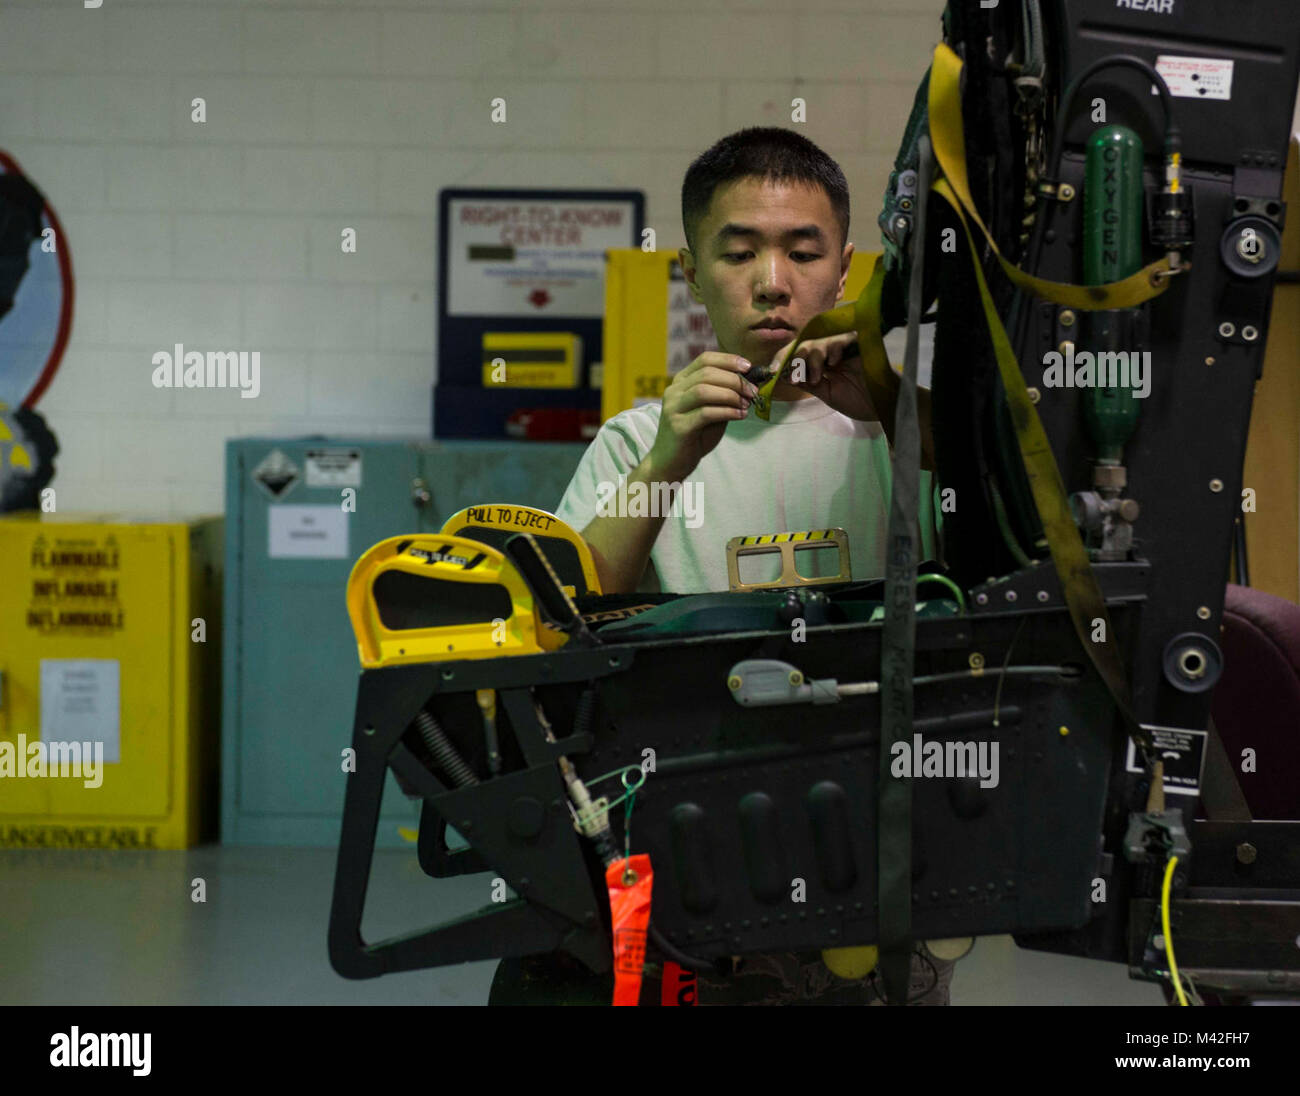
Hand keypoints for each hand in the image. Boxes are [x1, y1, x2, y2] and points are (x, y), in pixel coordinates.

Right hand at [648, 351, 757, 478]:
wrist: (671, 463)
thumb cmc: (695, 436)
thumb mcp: (712, 411)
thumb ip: (724, 396)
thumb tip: (750, 383)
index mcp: (681, 382)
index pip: (705, 360)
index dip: (728, 360)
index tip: (749, 367)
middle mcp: (674, 391)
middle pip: (706, 373)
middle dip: (734, 380)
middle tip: (753, 391)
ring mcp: (673, 408)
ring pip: (704, 390)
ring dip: (731, 395)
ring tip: (746, 404)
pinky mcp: (678, 426)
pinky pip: (705, 413)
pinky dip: (727, 412)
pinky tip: (740, 415)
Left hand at [774, 332, 877, 421]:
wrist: (882, 405)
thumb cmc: (857, 400)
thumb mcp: (826, 393)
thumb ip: (806, 382)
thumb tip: (781, 376)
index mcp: (820, 364)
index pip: (797, 354)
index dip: (782, 359)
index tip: (770, 370)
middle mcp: (829, 353)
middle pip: (803, 345)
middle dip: (794, 359)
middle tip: (794, 375)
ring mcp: (842, 347)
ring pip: (817, 342)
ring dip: (812, 358)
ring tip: (819, 377)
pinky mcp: (856, 343)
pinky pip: (838, 338)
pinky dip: (832, 349)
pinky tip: (834, 364)